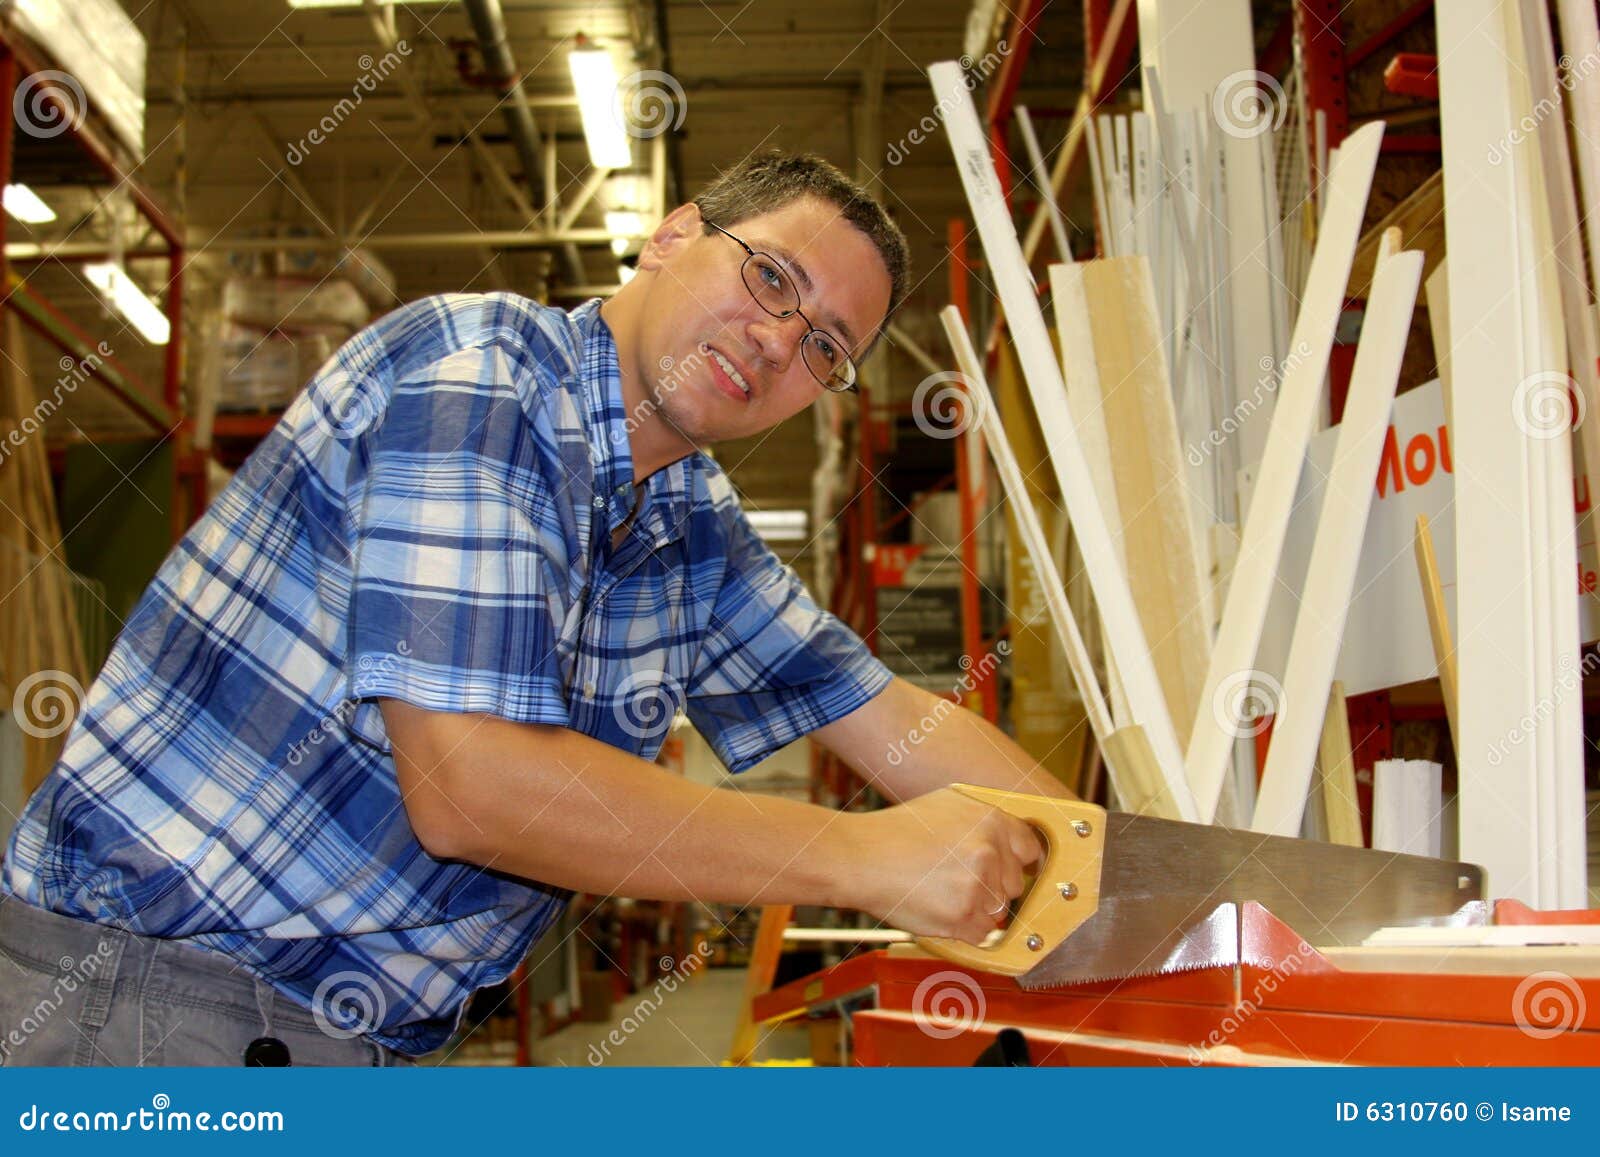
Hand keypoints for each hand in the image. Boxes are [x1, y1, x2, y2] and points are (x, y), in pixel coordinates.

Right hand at [840, 787, 1044, 943]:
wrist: (861, 857)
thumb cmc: (896, 832)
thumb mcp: (947, 805)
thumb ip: (984, 823)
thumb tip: (1010, 842)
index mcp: (990, 821)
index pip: (1030, 848)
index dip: (1018, 862)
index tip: (1012, 871)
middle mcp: (990, 851)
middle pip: (1015, 885)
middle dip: (992, 887)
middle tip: (957, 880)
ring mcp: (978, 885)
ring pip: (997, 911)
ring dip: (976, 909)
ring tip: (940, 891)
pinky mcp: (963, 916)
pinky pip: (982, 934)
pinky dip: (963, 929)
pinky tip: (937, 908)